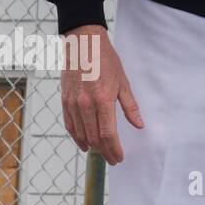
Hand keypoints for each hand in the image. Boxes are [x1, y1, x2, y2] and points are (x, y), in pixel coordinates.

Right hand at [61, 25, 143, 165]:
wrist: (83, 45)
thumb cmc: (107, 61)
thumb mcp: (123, 82)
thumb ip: (130, 106)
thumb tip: (139, 125)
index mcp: (103, 100)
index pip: (108, 133)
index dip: (114, 149)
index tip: (119, 158)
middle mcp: (86, 104)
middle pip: (94, 137)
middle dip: (104, 151)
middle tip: (112, 159)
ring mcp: (73, 103)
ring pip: (80, 134)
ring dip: (91, 146)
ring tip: (101, 153)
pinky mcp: (64, 101)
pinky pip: (70, 124)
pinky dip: (77, 137)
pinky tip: (84, 143)